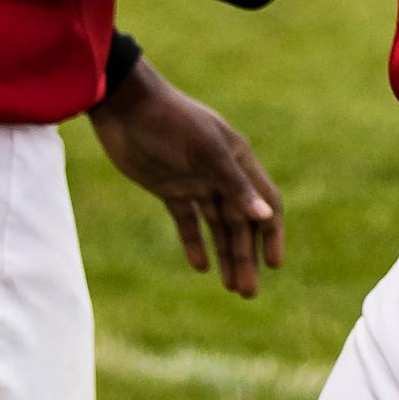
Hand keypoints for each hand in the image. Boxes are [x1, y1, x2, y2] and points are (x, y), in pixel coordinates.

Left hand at [86, 57, 282, 297]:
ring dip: (226, 254)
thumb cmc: (170, 121)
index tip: (273, 265)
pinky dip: (195, 243)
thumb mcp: (205, 151)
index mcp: (237, 158)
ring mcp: (195, 181)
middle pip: (241, 221)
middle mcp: (220, 171)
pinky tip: (200, 266)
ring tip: (231, 287)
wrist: (125, 106)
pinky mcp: (169, 188)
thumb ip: (235, 184)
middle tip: (246, 292)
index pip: (265, 200)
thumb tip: (265, 216)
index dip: (272, 233)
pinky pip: (188, 221)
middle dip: (246, 255)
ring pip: (217, 225)